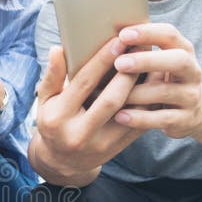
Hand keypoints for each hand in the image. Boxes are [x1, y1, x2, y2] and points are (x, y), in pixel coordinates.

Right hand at [32, 40, 142, 186]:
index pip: (84, 84)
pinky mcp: (116, 149)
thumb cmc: (53, 122)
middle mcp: (79, 134)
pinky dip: (148, 104)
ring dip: (145, 88)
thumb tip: (58, 49)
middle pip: (111, 100)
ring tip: (155, 64)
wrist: (62, 161)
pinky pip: (137, 124)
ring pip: (130, 114)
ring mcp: (99, 144)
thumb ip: (52, 76)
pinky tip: (156, 86)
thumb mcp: (45, 101)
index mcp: (59, 117)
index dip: (102, 61)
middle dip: (129, 73)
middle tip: (142, 50)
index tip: (118, 41)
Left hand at [113, 24, 201, 137]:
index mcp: (182, 51)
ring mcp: (190, 96)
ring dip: (136, 92)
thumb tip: (102, 40)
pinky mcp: (184, 120)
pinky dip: (140, 118)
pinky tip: (119, 116)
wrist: (192, 113)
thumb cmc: (161, 82)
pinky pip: (162, 119)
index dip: (147, 33)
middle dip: (147, 60)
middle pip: (177, 60)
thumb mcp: (156, 64)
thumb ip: (138, 51)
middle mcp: (191, 71)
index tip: (122, 34)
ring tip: (110, 95)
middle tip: (119, 63)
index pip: (170, 34)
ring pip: (165, 92)